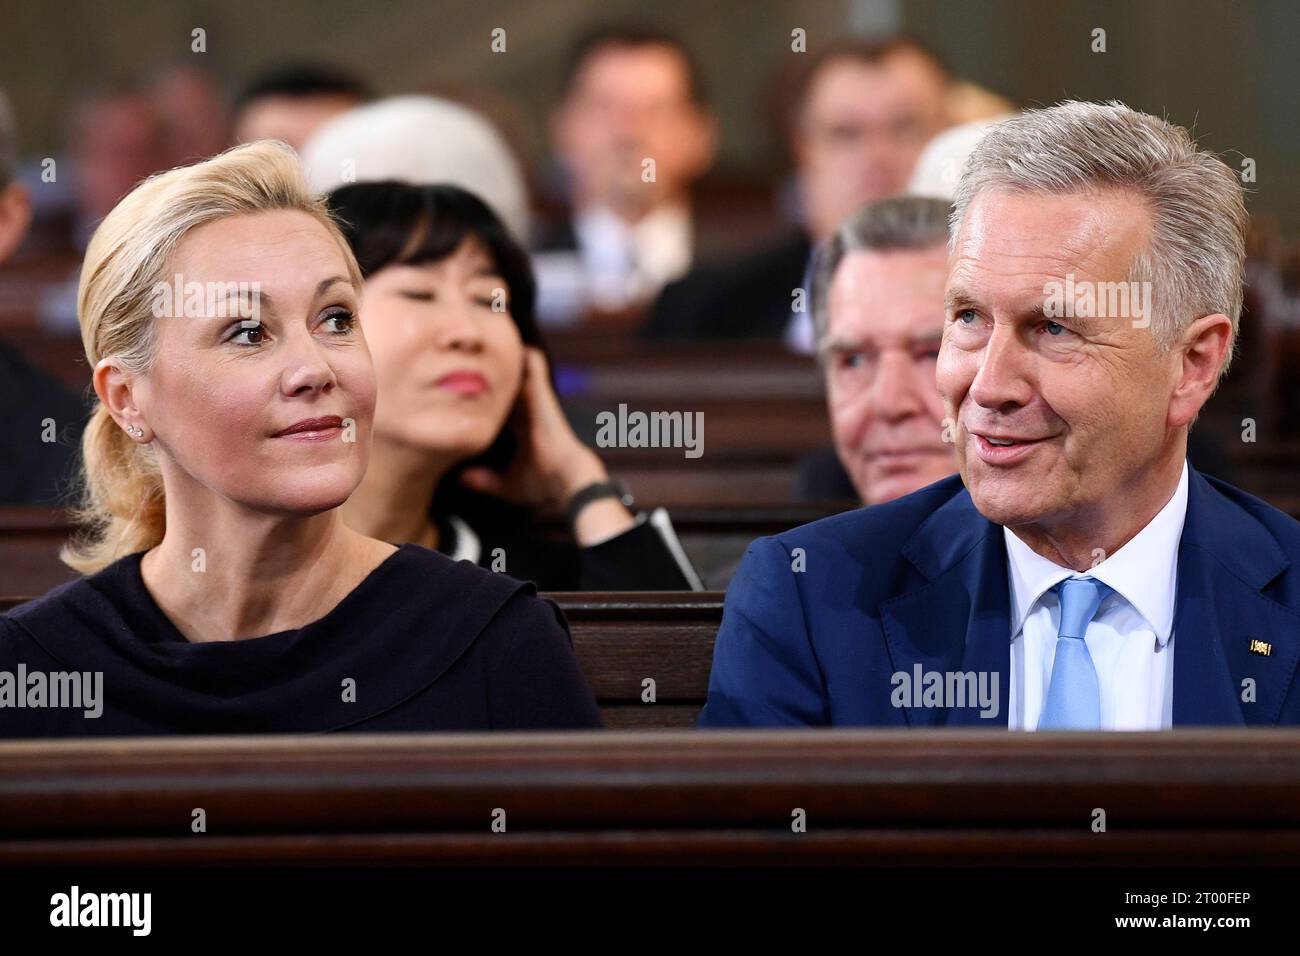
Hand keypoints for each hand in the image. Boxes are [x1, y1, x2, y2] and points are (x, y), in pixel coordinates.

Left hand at [459, 347, 608, 511]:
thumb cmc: (542, 484)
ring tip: (485, 333)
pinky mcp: (540, 390)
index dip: (485, 396)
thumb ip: (483, 479)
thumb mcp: (506, 484)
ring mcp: (534, 397)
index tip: (462, 385)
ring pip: (517, 366)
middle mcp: (526, 408)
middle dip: (489, 368)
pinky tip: (501, 335)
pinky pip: (531, 361)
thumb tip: (459, 478)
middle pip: (506, 381)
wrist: (567, 478)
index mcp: (520, 427)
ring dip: (504, 353)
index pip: (499, 405)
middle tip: (464, 353)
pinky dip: (521, 350)